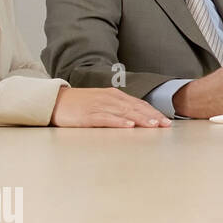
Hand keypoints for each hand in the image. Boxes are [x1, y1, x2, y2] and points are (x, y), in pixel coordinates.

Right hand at [51, 87, 170, 128]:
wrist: (56, 101)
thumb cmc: (81, 104)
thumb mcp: (103, 102)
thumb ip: (119, 108)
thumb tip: (137, 118)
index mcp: (115, 96)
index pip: (139, 104)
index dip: (153, 112)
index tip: (166, 121)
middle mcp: (110, 99)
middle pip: (135, 108)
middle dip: (152, 116)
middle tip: (165, 125)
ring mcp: (99, 106)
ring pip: (124, 113)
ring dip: (140, 119)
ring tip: (153, 125)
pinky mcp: (88, 116)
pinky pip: (106, 119)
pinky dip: (118, 122)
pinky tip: (128, 126)